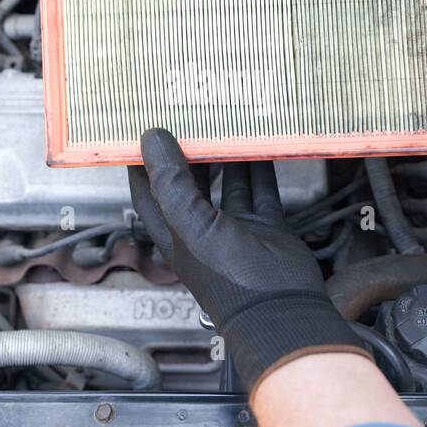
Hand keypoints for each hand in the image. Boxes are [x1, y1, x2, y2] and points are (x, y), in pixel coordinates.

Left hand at [128, 129, 367, 391]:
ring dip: (225, 155)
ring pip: (226, 181)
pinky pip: (260, 188)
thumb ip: (171, 183)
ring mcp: (234, 226)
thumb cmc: (231, 279)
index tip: (144, 128)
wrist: (282, 310)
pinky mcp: (264, 224)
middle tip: (190, 115)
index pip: (149, 190)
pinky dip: (260, 166)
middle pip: (188, 181)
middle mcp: (201, 228)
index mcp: (174, 233)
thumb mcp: (191, 226)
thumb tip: (152, 139)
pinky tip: (260, 143)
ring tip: (224, 122)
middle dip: (188, 150)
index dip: (143, 161)